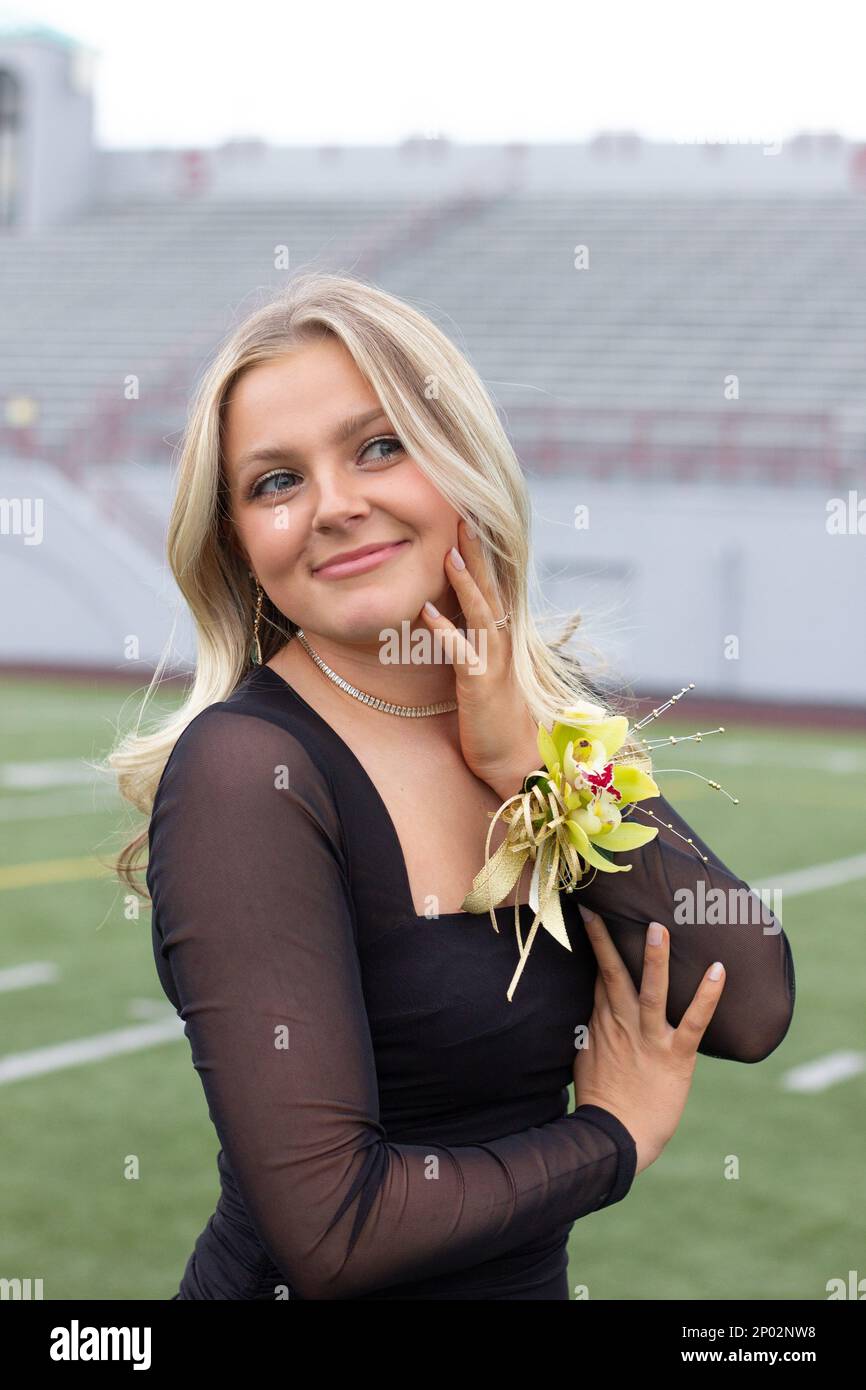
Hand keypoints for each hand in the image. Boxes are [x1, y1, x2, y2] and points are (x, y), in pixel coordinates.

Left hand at [419, 517, 538, 799]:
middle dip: (478, 552)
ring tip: (449, 551)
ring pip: (481, 612)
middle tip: (464, 515)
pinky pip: (462, 650)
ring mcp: (495, 662)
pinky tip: (426, 610)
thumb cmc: (496, 722)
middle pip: (492, 588)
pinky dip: (443, 629)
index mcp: (504, 639)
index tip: (470, 522)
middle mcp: (505, 644)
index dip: (484, 555)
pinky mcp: (481, 684)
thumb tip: (450, 619)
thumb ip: (473, 645)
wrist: (516, 762)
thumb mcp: (486, 675)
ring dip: (465, 581)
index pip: (495, 587)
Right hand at [573, 908, 725, 1175]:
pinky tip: (719, 971)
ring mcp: (649, 1038)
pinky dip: (707, 996)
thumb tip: (591, 1000)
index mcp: (600, 1022)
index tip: (590, 911)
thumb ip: (590, 1024)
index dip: (595, 941)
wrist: (615, 1137)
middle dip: (607, 938)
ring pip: (652, 992)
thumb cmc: (600, 1098)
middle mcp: (622, 1024)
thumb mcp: (584, 1055)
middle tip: (604, 905)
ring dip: (656, 960)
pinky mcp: (676, 1056)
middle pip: (613, 973)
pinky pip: (694, 1022)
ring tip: (660, 928)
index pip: (598, 972)